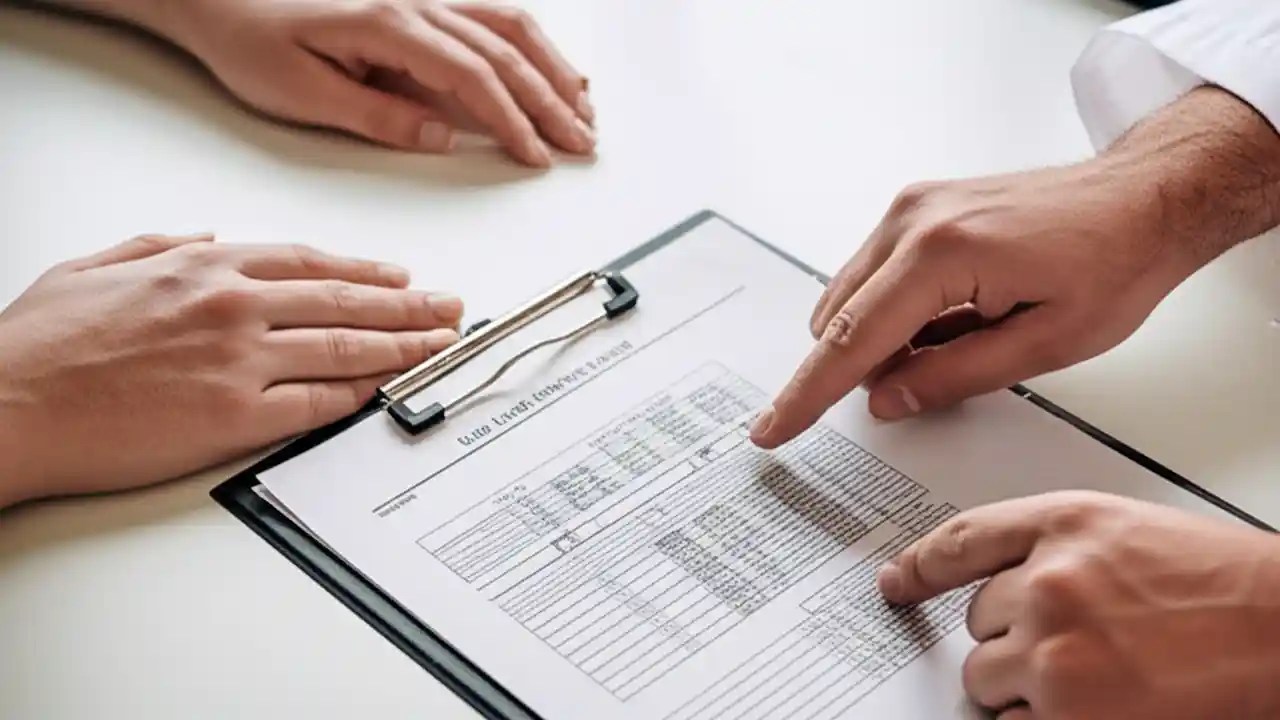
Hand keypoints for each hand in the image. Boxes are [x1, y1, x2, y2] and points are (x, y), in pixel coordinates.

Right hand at [0, 234, 461, 507]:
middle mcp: (232, 306)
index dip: (365, 270)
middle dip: (407, 305)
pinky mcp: (234, 418)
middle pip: (344, 302)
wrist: (8, 405)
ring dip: (403, 346)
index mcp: (204, 266)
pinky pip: (315, 403)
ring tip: (440, 345)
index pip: (310, 262)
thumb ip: (159, 245)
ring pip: (344, 348)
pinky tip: (388, 389)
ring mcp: (238, 362)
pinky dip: (358, 394)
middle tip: (448, 308)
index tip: (399, 276)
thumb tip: (207, 238)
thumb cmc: (41, 345)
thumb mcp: (96, 266)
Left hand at [167, 0, 593, 165]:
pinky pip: (491, 13)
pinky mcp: (420, 0)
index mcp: (388, 23)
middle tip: (582, 142)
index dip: (513, 119)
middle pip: (505, 49)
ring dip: (553, 66)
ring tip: (584, 107)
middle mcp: (416, 0)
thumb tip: (441, 136)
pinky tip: (550, 64)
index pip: (473, 75)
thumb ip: (378, 117)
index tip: (537, 155)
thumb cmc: (252, 42)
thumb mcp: (304, 94)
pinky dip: (530, 41)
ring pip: (509, 24)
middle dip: (551, 99)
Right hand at [750, 87, 1279, 448]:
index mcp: (941, 253)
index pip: (850, 341)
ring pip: (852, 297)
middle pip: (838, 319)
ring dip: (881, 338)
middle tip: (925, 387)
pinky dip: (894, 310)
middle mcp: (912, 220)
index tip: (771, 429)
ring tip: (964, 339)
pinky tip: (955, 315)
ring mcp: (912, 207)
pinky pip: (875, 274)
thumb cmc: (1114, 260)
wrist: (1142, 197)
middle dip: (860, 367)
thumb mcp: (1045, 343)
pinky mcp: (918, 207)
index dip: (806, 395)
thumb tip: (886, 400)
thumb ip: (954, 377)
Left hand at [876, 491, 1279, 718]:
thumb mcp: (1124, 531)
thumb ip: (1051, 547)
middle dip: (1012, 635)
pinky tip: (1091, 705)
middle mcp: (1048, 583)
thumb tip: (997, 585)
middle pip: (975, 621)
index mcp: (1061, 526)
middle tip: (1076, 639)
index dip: (919, 566)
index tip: (896, 584)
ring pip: (985, 677)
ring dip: (1022, 684)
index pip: (960, 541)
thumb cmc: (1219, 582)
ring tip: (1094, 673)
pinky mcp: (1070, 715)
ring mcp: (1055, 652)